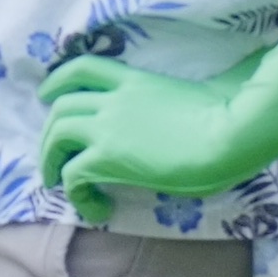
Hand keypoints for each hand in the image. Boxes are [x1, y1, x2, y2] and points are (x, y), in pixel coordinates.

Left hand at [37, 56, 254, 224]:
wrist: (228, 135)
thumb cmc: (229, 116)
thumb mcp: (201, 96)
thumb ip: (186, 97)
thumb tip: (217, 92)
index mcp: (134, 80)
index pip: (83, 67)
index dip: (58, 80)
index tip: (48, 94)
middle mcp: (113, 99)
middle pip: (61, 106)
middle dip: (49, 131)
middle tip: (52, 155)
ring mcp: (107, 126)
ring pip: (56, 134)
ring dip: (50, 160)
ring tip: (56, 182)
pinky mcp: (107, 157)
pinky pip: (72, 176)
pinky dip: (76, 194)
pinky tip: (97, 209)